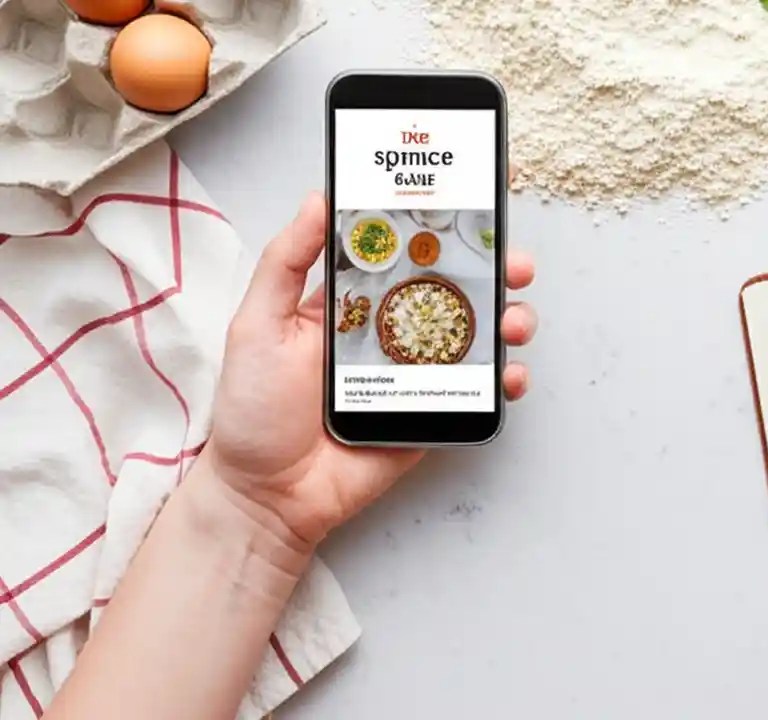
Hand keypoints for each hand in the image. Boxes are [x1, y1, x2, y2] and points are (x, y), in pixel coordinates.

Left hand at [200, 192, 537, 547]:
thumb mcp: (257, 324)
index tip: (476, 194)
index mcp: (353, 299)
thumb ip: (286, 261)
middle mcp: (392, 327)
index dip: (442, 222)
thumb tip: (319, 198)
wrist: (267, 495)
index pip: (404, 248)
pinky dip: (506, 379)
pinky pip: (479, 390)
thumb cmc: (253, 410)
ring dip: (509, 319)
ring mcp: (417, 370)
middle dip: (495, 268)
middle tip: (514, 262)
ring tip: (514, 321)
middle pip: (456, 286)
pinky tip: (510, 372)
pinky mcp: (433, 411)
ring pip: (478, 333)